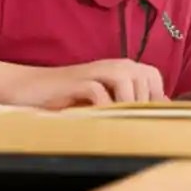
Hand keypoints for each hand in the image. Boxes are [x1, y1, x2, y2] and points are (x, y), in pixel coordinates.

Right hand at [5, 60, 167, 109]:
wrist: (32, 89)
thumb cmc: (72, 98)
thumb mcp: (106, 99)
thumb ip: (130, 102)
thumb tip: (158, 115)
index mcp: (125, 68)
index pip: (154, 78)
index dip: (155, 98)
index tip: (150, 119)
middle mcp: (114, 65)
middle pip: (144, 79)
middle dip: (142, 104)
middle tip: (133, 124)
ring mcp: (95, 71)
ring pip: (126, 80)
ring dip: (126, 102)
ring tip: (120, 123)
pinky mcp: (76, 82)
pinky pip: (98, 91)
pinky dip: (103, 105)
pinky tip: (100, 119)